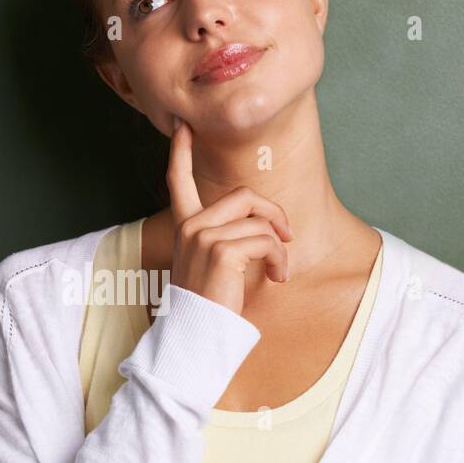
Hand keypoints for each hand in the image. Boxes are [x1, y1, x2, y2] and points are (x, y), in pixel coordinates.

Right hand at [165, 115, 294, 316]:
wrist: (197, 335)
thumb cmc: (208, 306)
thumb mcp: (210, 267)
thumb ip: (226, 240)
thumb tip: (267, 228)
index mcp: (185, 227)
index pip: (177, 181)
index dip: (180, 152)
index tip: (183, 127)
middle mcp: (190, 226)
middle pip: (244, 196)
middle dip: (273, 213)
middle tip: (286, 238)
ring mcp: (203, 236)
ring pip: (259, 220)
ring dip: (280, 245)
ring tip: (280, 270)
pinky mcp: (222, 250)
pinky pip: (266, 241)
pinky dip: (280, 260)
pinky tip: (277, 278)